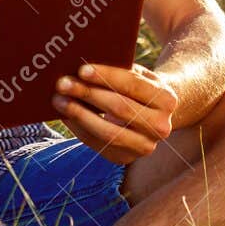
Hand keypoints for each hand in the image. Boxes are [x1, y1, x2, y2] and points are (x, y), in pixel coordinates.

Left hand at [51, 62, 176, 164]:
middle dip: (88, 94)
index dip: (106, 76)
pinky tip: (64, 115)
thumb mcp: (137, 74)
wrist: (155, 115)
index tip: (81, 69)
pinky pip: (97, 143)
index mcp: (166, 99)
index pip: (133, 84)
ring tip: (58, 100)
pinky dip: (78, 128)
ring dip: (79, 115)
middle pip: (119, 108)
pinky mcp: (126, 159)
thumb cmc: (138, 87)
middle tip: (62, 83)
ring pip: (108, 132)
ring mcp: (145, 146)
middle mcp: (161, 126)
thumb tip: (80, 66)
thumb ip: (118, 69)